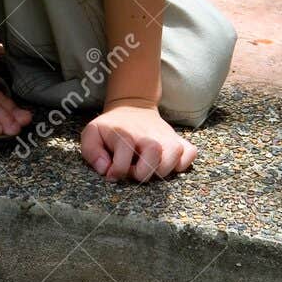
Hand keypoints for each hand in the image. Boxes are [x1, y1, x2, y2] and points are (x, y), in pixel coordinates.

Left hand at [80, 99, 196, 182]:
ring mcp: (166, 137)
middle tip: (135, 170)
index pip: (122, 165)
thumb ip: (91, 152)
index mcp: (125, 135)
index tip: (113, 172)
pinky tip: (169, 163)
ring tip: (151, 168)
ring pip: (175, 156)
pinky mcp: (178, 139)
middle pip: (154, 158)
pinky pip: (190, 153)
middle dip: (143, 173)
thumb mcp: (92, 134)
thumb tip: (105, 169)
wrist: (133, 107)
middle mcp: (148, 135)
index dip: (116, 173)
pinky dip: (183, 162)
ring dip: (163, 169)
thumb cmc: (112, 127)